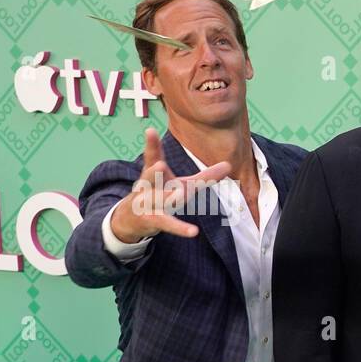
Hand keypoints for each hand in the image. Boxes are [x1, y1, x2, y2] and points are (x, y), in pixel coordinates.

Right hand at [110, 127, 229, 242]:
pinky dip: (181, 228)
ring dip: (168, 198)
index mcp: (154, 174)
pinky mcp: (154, 221)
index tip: (150, 130)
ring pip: (159, 201)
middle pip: (150, 178)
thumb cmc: (161, 195)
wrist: (131, 219)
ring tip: (180, 194)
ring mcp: (149, 205)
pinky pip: (169, 224)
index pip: (152, 157)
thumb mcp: (182, 184)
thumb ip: (205, 176)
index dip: (151, 145)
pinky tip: (194, 232)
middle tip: (159, 165)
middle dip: (154, 172)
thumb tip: (229, 164)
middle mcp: (149, 187)